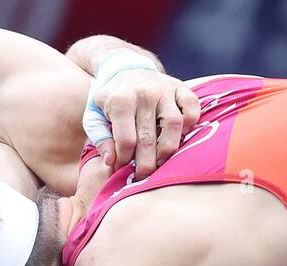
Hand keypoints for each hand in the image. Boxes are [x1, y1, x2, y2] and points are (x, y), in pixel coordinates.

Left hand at [84, 69, 200, 176]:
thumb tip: (110, 161)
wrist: (124, 66)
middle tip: (142, 176)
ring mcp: (164, 89)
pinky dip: (191, 122)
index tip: (121, 168)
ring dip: (168, 149)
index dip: (124, 160)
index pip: (126, 141)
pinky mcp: (179, 87)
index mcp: (120, 100)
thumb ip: (99, 138)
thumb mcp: (94, 115)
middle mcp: (144, 93)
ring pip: (173, 124)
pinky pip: (192, 106)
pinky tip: (181, 136)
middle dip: (146, 164)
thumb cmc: (109, 99)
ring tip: (160, 162)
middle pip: (149, 138)